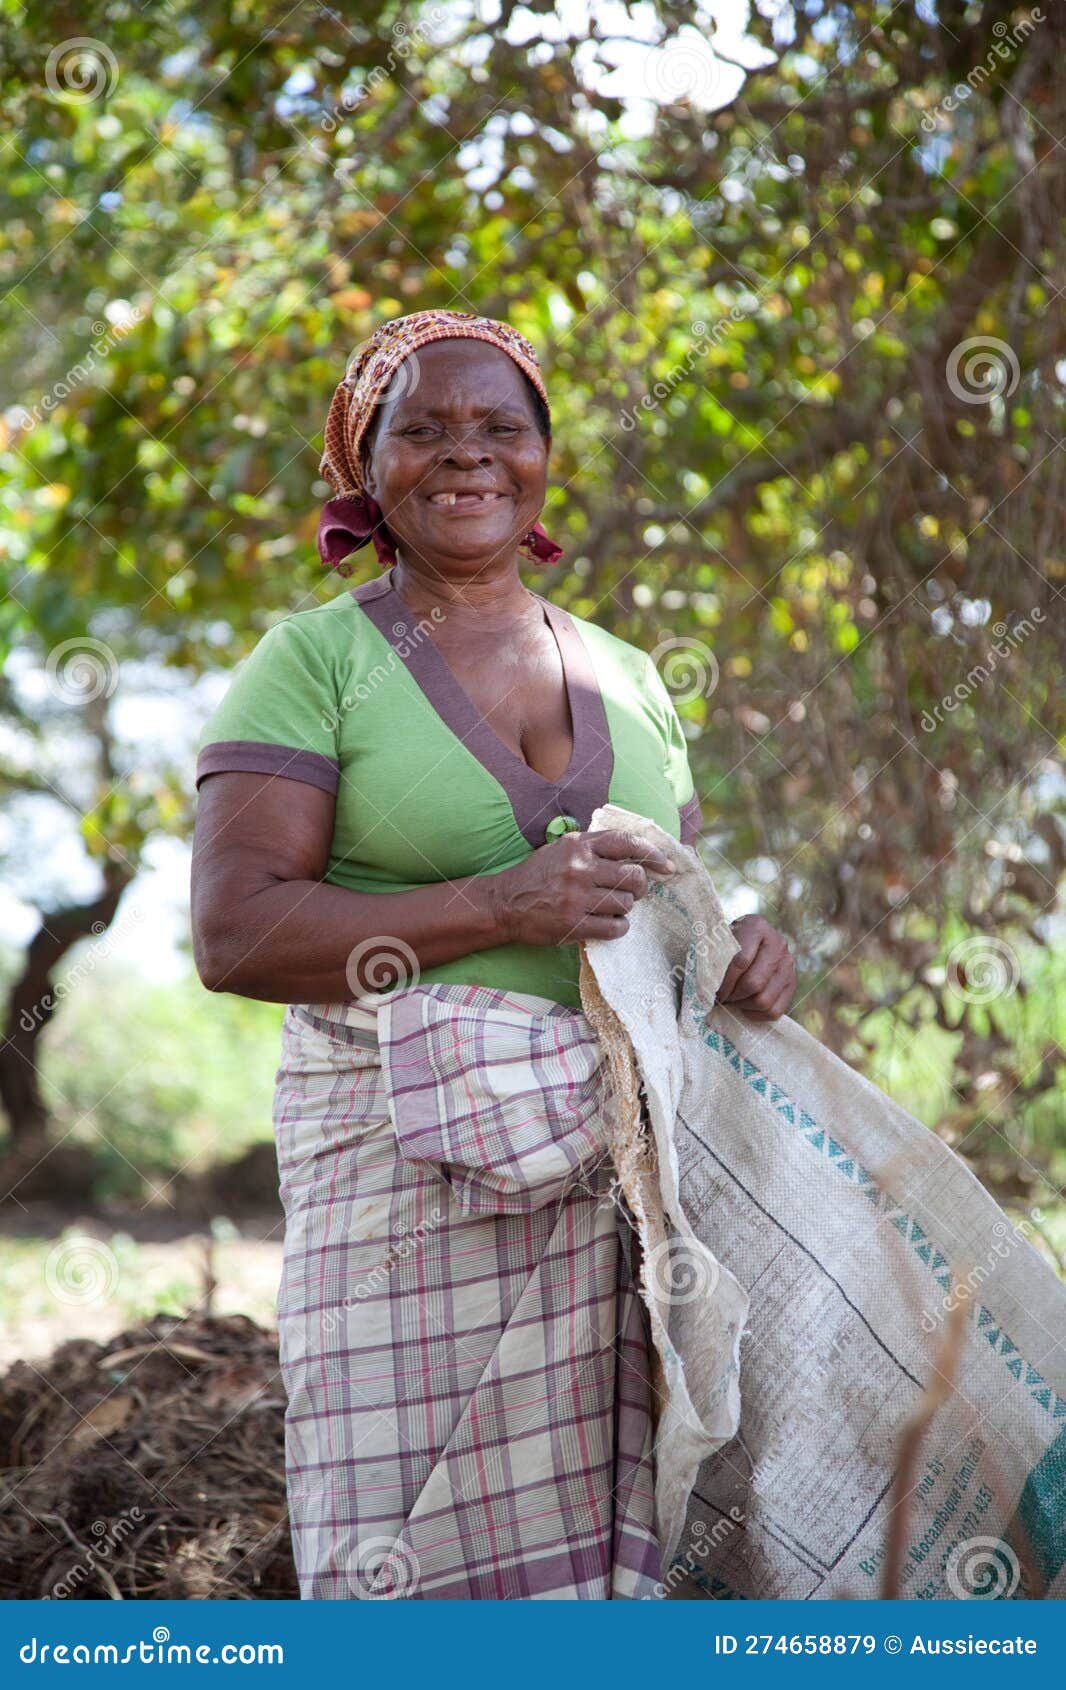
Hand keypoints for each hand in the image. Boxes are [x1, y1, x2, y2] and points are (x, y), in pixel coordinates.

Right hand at [491, 828, 674, 946]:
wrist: (505, 903)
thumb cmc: (539, 874)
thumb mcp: (562, 848)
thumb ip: (594, 846)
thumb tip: (636, 851)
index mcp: (579, 845)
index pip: (627, 843)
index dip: (653, 854)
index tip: (666, 866)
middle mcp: (579, 868)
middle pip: (633, 877)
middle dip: (639, 887)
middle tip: (633, 892)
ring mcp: (576, 897)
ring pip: (626, 903)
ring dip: (625, 908)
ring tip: (611, 907)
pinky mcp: (573, 924)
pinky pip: (614, 927)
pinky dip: (618, 927)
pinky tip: (609, 924)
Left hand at [715, 915, 795, 1020]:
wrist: (749, 939)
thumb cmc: (728, 941)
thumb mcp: (719, 940)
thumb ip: (713, 958)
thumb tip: (704, 992)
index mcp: (757, 927)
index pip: (740, 962)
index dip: (724, 983)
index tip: (713, 991)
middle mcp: (778, 943)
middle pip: (754, 983)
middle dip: (733, 996)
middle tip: (722, 998)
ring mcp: (788, 963)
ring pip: (764, 1000)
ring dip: (743, 1005)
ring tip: (732, 1000)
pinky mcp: (792, 982)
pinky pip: (775, 1011)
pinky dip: (756, 1014)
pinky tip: (745, 1007)